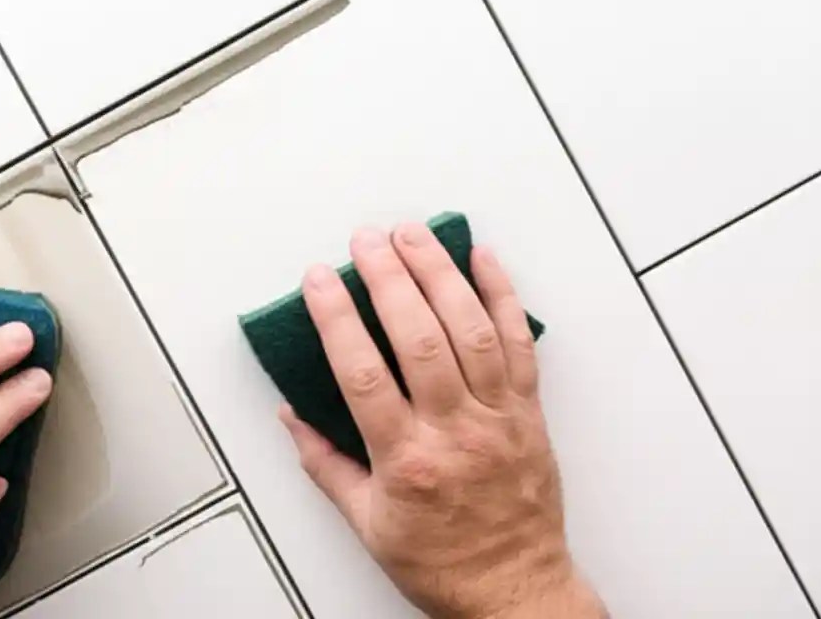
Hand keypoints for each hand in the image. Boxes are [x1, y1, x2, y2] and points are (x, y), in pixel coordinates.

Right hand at [281, 224, 604, 618]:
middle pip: (421, 339)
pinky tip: (484, 260)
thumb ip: (325, 465)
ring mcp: (498, 417)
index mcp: (407, 462)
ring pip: (473, 330)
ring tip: (415, 236)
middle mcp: (456, 432)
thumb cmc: (442, 563)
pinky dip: (505, 295)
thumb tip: (292, 416)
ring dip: (442, 275)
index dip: (339, 320)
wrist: (515, 591)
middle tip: (367, 240)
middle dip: (391, 279)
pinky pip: (521, 344)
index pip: (364, 375)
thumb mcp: (366, 524)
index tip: (320, 281)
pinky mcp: (529, 412)